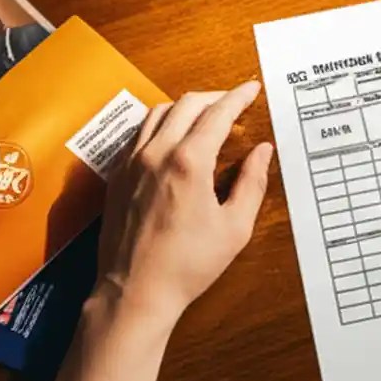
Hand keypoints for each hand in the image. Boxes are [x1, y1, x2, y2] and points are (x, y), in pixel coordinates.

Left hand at [92, 81, 274, 329]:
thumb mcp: (234, 227)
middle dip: (214, 97)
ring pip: (157, 112)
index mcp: (189, 162)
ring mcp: (132, 162)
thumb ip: (252, 183)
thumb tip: (263, 151)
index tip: (251, 89)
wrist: (135, 291)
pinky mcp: (117, 175)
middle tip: (233, 102)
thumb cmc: (187, 265)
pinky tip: (171, 137)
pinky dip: (159, 123)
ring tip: (204, 116)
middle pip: (187, 104)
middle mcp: (156, 153)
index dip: (238, 97)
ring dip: (185, 106)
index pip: (217, 114)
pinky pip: (138, 133)